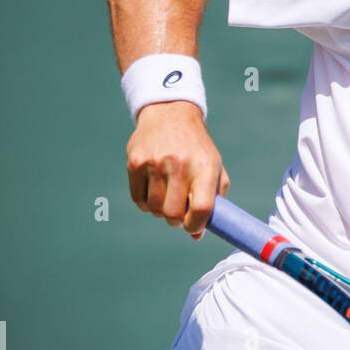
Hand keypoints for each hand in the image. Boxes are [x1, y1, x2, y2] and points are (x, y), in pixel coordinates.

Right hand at [125, 101, 228, 238]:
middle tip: (179, 212)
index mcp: (205, 167)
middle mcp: (180, 164)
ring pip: (154, 209)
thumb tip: (196, 235)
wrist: (170, 114)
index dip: (197, 225)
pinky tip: (154, 191)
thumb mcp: (214, 168)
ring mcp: (155, 163)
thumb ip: (213, 202)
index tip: (194, 226)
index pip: (202, 208)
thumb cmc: (197, 149)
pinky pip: (138, 200)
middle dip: (176, 221)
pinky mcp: (135, 162)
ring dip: (160, 211)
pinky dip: (146, 203)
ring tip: (168, 198)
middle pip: (173, 214)